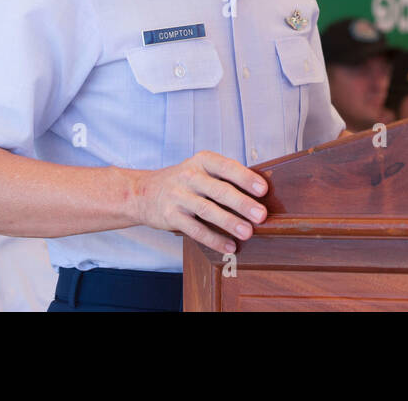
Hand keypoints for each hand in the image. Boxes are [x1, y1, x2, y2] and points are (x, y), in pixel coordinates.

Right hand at [134, 151, 267, 254]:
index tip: (263, 190)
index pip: (227, 167)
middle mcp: (190, 176)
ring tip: (248, 233)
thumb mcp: (201, 170)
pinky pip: (195, 229)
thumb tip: (259, 194)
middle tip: (262, 215)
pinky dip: (213, 239)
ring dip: (230, 223)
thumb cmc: (184, 182)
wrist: (143, 192)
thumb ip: (225, 178)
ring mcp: (179, 196)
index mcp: (202, 161)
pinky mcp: (171, 216)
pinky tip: (228, 246)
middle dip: (243, 204)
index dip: (246, 178)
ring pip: (208, 210)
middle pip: (220, 190)